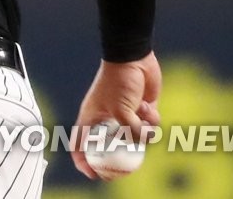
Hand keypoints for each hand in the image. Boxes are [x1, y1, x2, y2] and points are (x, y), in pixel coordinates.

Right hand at [71, 51, 161, 178]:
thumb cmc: (118, 81)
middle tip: (128, 167)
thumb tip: (141, 143)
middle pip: (112, 147)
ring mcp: (125, 116)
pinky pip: (150, 127)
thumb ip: (130, 132)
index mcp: (92, 118)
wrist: (133, 58)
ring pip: (136, 139)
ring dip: (143, 133)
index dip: (83, 161)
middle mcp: (107, 119)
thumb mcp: (120, 110)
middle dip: (123, 156)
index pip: (81, 144)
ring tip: (142, 116)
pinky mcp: (142, 111)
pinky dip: (152, 120)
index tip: (93, 174)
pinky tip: (148, 105)